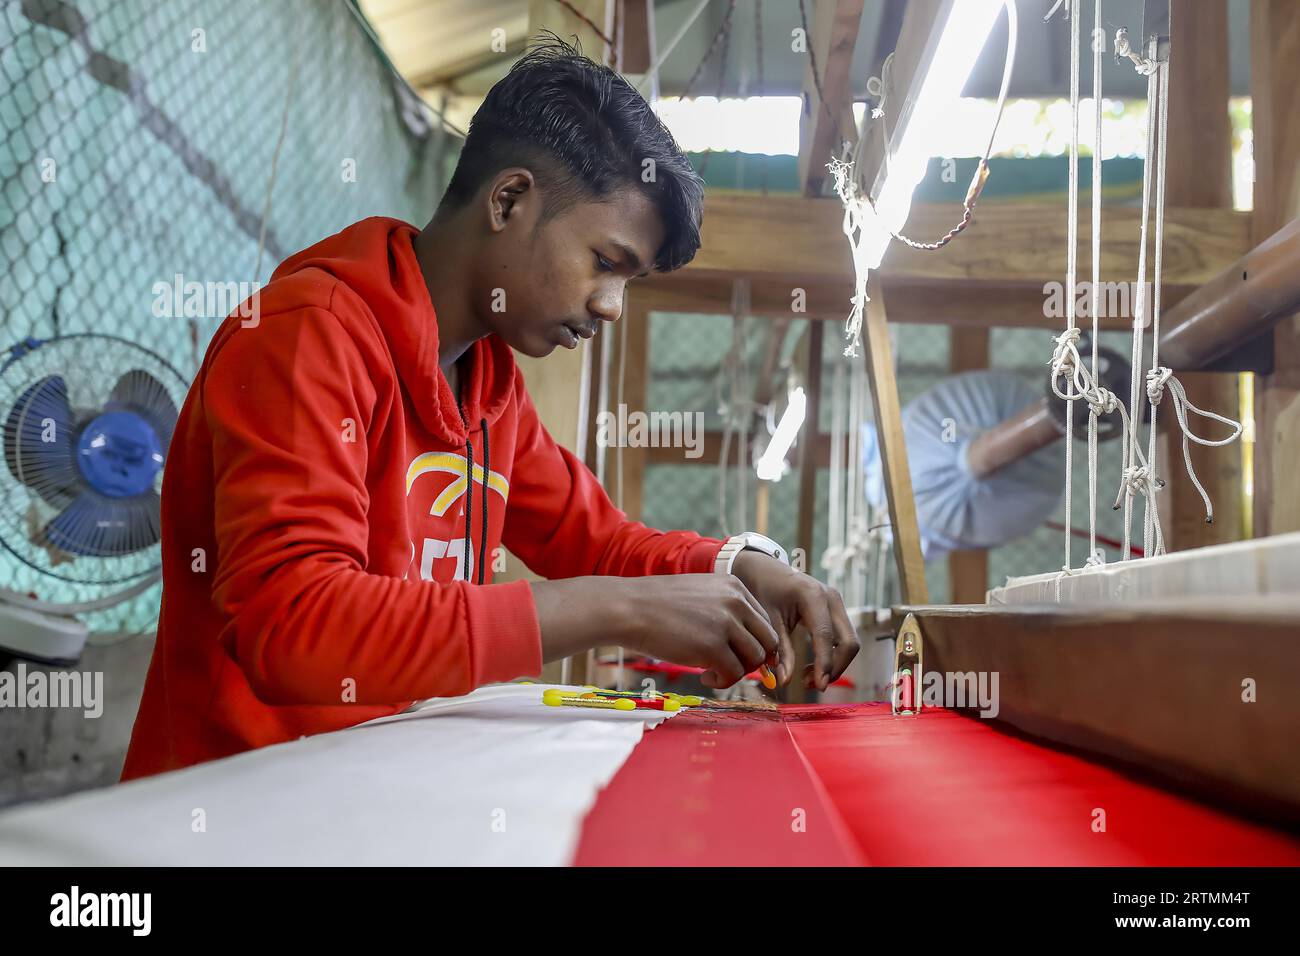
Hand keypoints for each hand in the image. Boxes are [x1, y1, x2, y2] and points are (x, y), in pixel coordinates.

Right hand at [532, 574, 779, 688]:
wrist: (629, 608)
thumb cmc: (657, 605)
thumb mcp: (698, 595)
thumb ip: (724, 613)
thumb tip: (742, 645)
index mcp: (734, 587)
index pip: (763, 621)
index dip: (755, 642)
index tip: (739, 654)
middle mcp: (736, 602)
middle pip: (766, 641)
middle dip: (752, 660)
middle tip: (730, 667)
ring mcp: (726, 624)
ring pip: (753, 659)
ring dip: (737, 672)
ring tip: (714, 673)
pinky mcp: (713, 648)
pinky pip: (734, 673)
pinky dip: (723, 681)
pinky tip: (705, 678)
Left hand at [730, 552, 859, 690]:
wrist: (763, 569)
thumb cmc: (762, 591)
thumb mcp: (768, 621)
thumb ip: (780, 650)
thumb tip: (786, 682)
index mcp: (813, 596)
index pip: (826, 636)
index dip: (824, 664)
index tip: (818, 686)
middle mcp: (831, 597)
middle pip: (849, 642)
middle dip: (835, 668)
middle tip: (811, 685)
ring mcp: (836, 603)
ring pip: (849, 642)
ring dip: (834, 665)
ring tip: (807, 679)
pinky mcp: (835, 610)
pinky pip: (843, 638)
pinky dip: (832, 656)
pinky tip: (812, 668)